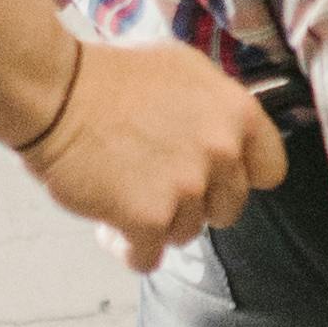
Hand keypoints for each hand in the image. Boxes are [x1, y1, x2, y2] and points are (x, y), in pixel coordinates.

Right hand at [27, 34, 287, 277]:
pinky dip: (127, 246)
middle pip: (227, 209)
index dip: (240, 177)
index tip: (215, 177)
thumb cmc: (110, 77)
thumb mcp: (183, 70)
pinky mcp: (149, 218)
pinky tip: (108, 221)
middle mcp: (221, 151)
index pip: (270, 170)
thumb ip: (216, 108)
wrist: (56, 93)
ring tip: (124, 189)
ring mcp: (187, 187)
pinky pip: (148, 257)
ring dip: (156, 221)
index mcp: (237, 113)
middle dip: (193, 202)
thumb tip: (228, 136)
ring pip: (186, 232)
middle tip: (156, 180)